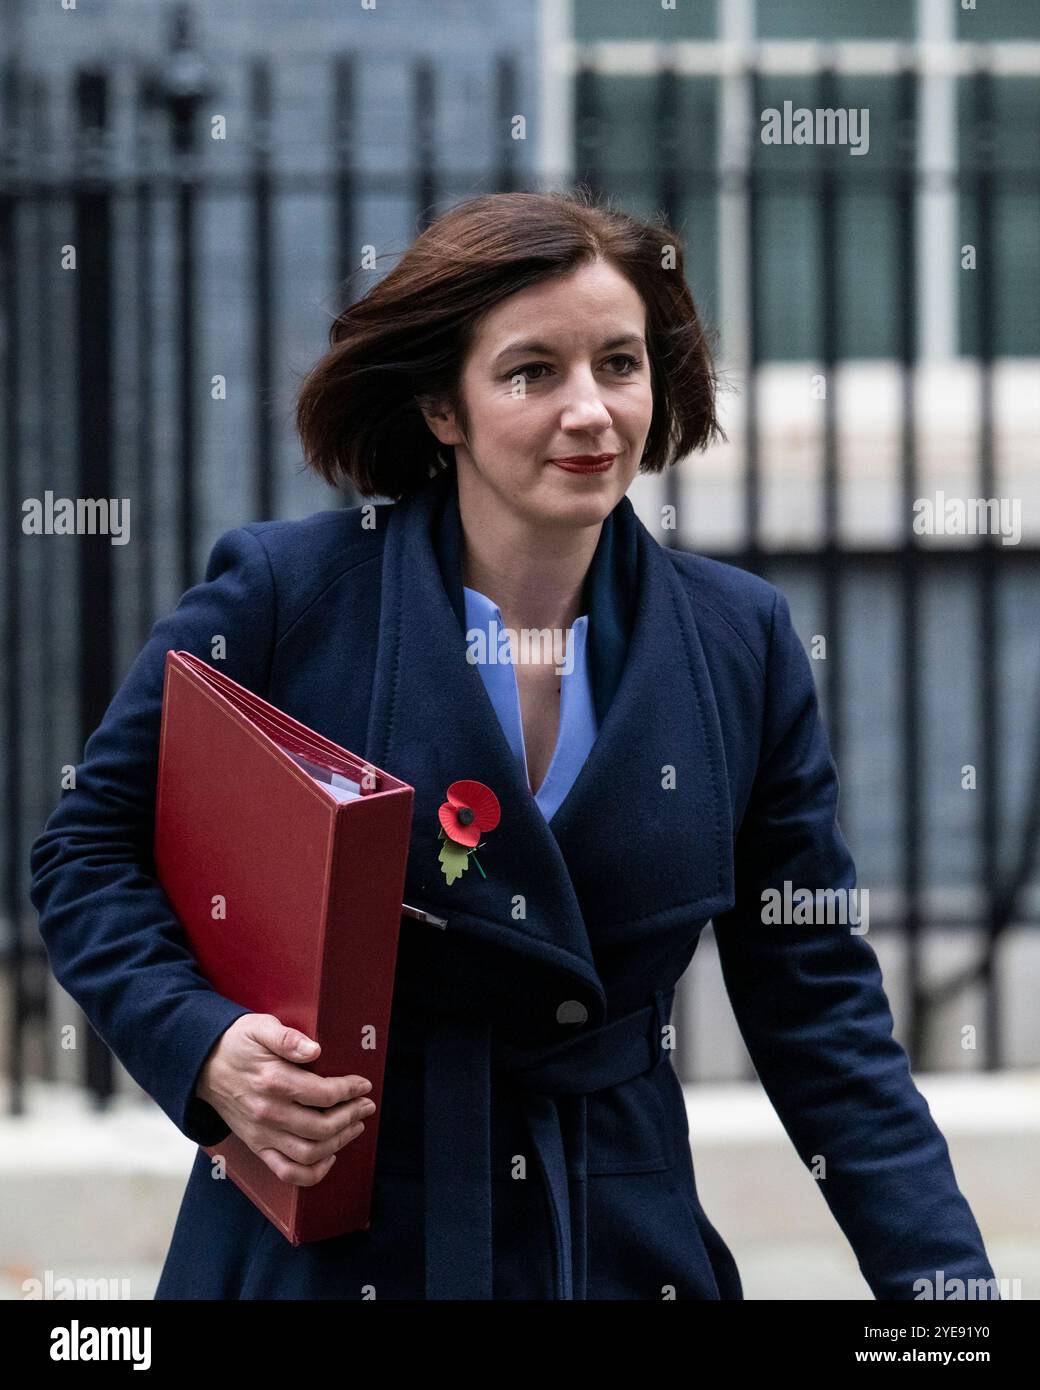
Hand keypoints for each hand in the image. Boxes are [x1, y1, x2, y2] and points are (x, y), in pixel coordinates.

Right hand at [194, 1013, 375, 1186]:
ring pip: (309, 1153)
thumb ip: (288, 1038)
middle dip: (351, 1116)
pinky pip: (287, 1172)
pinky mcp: (257, 1146)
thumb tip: (314, 1050)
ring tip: (355, 1126)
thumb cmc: (237, 1043)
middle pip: (321, 1127)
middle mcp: (268, 1112)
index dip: (350, 1090)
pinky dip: (313, 1172)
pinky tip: (329, 1157)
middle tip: (365, 1105)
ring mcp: (262, 1134)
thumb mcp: (260, 1027)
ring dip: (339, 1142)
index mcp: (272, 1081)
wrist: (202, 1065)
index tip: (363, 1084)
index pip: (323, 1093)